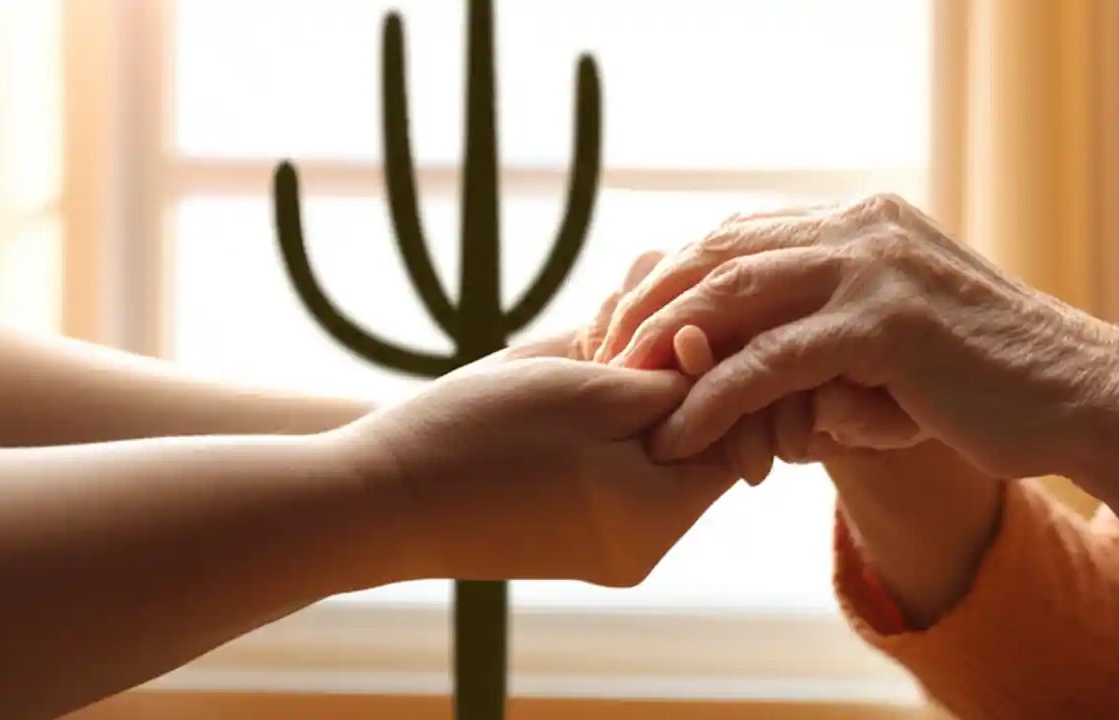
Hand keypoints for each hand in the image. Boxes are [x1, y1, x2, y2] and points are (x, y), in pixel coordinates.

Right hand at [343, 357, 734, 586]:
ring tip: (593, 347)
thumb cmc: (483, 436)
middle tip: (626, 329)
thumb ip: (673, 378)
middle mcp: (645, 546)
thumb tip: (722, 357)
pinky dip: (606, 425)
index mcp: (662, 516)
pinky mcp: (571, 540)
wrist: (379, 498)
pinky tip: (572, 382)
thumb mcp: (593, 389)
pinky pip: (615, 473)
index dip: (722, 370)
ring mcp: (607, 549)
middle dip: (674, 376)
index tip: (677, 326)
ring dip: (635, 394)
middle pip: (697, 442)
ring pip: (653, 451)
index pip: (739, 432)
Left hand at [598, 194, 1118, 480]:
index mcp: (855, 223)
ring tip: (617, 395)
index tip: (620, 331)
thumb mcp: (887, 342)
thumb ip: (815, 336)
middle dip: (645, 308)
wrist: (1083, 400)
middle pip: (715, 255)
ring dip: (662, 349)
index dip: (667, 283)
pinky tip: (678, 435)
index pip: (731, 239)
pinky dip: (714, 399)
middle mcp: (858, 229)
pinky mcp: (887, 324)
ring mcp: (874, 268)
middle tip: (597, 360)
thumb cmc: (979, 384)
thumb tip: (730, 368)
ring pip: (732, 297)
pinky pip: (772, 361)